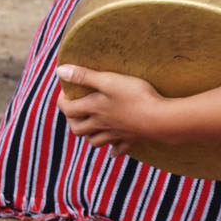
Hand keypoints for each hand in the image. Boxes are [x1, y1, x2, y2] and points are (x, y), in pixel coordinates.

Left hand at [53, 63, 168, 149]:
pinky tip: (113, 148)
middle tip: (75, 111)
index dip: (62, 101)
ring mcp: (116, 134)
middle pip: (78, 129)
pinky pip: (119, 149)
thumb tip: (60, 71)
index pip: (68, 109)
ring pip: (95, 141)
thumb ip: (84, 76)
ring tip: (91, 127)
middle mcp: (102, 124)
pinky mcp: (131, 140)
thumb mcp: (108, 80)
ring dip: (89, 135)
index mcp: (94, 109)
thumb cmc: (135, 96)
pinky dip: (113, 149)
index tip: (65, 92)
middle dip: (72, 121)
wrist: (160, 119)